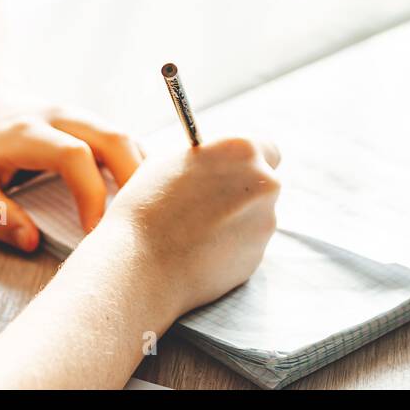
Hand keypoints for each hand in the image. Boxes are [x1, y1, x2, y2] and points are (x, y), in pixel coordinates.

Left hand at [0, 105, 143, 251]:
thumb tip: (30, 240)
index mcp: (29, 133)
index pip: (74, 155)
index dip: (90, 193)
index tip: (92, 230)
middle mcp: (63, 117)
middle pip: (115, 138)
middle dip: (134, 180)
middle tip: (137, 222)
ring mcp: (84, 117)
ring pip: (128, 138)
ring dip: (143, 174)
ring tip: (145, 214)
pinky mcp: (96, 125)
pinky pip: (128, 142)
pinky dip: (141, 168)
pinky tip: (140, 196)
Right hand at [102, 136, 281, 317]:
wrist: (142, 262)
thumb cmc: (148, 205)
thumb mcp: (169, 160)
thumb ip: (205, 157)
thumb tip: (215, 163)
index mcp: (243, 150)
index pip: (268, 148)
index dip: (250, 160)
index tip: (235, 168)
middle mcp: (263, 183)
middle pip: (264, 183)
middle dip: (244, 191)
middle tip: (212, 201)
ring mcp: (265, 221)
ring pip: (257, 216)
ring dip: (236, 220)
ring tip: (197, 230)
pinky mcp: (258, 255)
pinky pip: (248, 244)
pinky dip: (231, 246)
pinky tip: (201, 250)